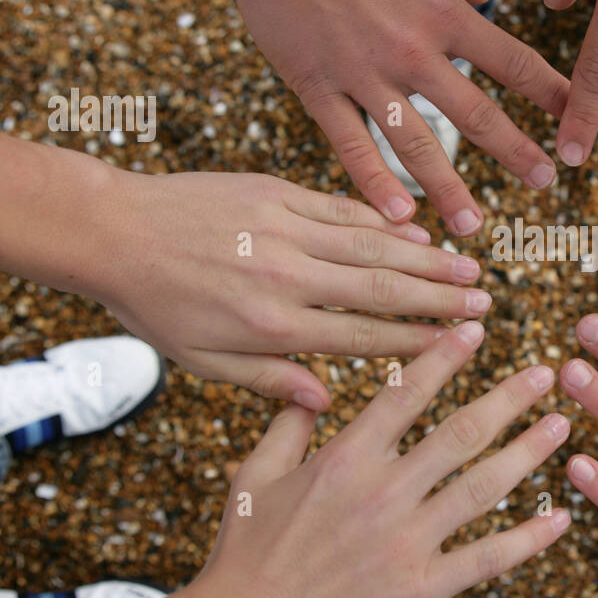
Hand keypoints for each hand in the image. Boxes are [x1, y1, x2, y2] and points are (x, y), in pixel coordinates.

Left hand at [91, 170, 492, 409]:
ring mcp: (284, 231)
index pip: (360, 337)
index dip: (415, 343)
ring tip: (470, 268)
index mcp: (271, 327)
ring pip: (371, 246)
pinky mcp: (276, 194)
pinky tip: (417, 230)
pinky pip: (342, 208)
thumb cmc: (157, 305)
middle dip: (439, 300)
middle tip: (485, 305)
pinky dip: (383, 220)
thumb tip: (327, 404)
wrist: (113, 231)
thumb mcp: (203, 362)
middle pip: (381, 290)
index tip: (455, 347)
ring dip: (426, 259)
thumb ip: (269, 383)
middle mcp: (287, 278)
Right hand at [186, 322, 571, 597]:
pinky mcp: (420, 590)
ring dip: (528, 453)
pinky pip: (486, 558)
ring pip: (483, 487)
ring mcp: (405, 542)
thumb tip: (308, 390)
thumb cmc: (243, 559)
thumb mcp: (252, 479)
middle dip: (509, 397)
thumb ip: (287, 429)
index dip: (446, 358)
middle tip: (545, 371)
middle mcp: (382, 493)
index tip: (478, 331)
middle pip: (460, 432)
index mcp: (343, 461)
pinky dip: (528, 539)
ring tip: (561, 426)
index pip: (405, 395)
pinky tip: (560, 520)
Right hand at [204, 0, 568, 235]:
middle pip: (477, 114)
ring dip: (449, 188)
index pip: (514, 62)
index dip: (551, 94)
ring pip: (416, 144)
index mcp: (443, 12)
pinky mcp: (317, 86)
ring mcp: (364, 73)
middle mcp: (412, 51)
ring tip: (474, 226)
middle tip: (546, 183)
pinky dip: (374, 184)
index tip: (576, 120)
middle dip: (517, 152)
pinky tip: (398, 216)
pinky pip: (350, 145)